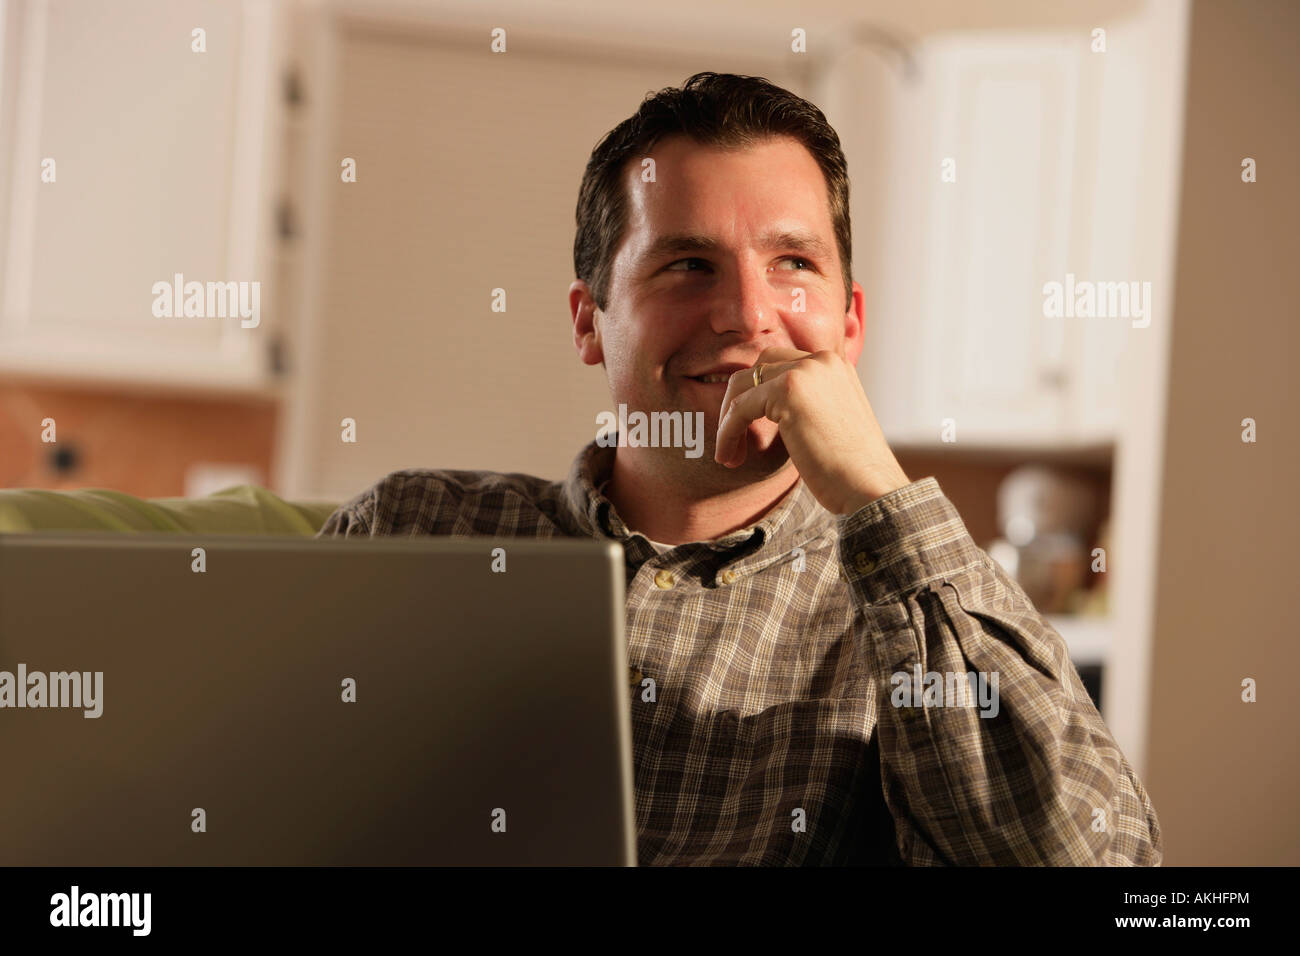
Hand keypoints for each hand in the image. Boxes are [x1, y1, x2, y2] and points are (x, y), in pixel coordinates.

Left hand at [713, 346, 911, 514]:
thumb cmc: (852, 470)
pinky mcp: (787, 390)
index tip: (747, 430)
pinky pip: (740, 408)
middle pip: (759, 366)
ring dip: (729, 418)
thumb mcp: (831, 424)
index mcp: (834, 366)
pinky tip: (727, 456)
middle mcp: (821, 360)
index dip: (758, 395)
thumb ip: (806, 407)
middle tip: (733, 438)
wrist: (870, 487)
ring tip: (729, 454)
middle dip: (739, 399)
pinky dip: (727, 432)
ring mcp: (805, 371)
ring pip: (744, 384)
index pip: (781, 364)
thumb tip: (770, 412)